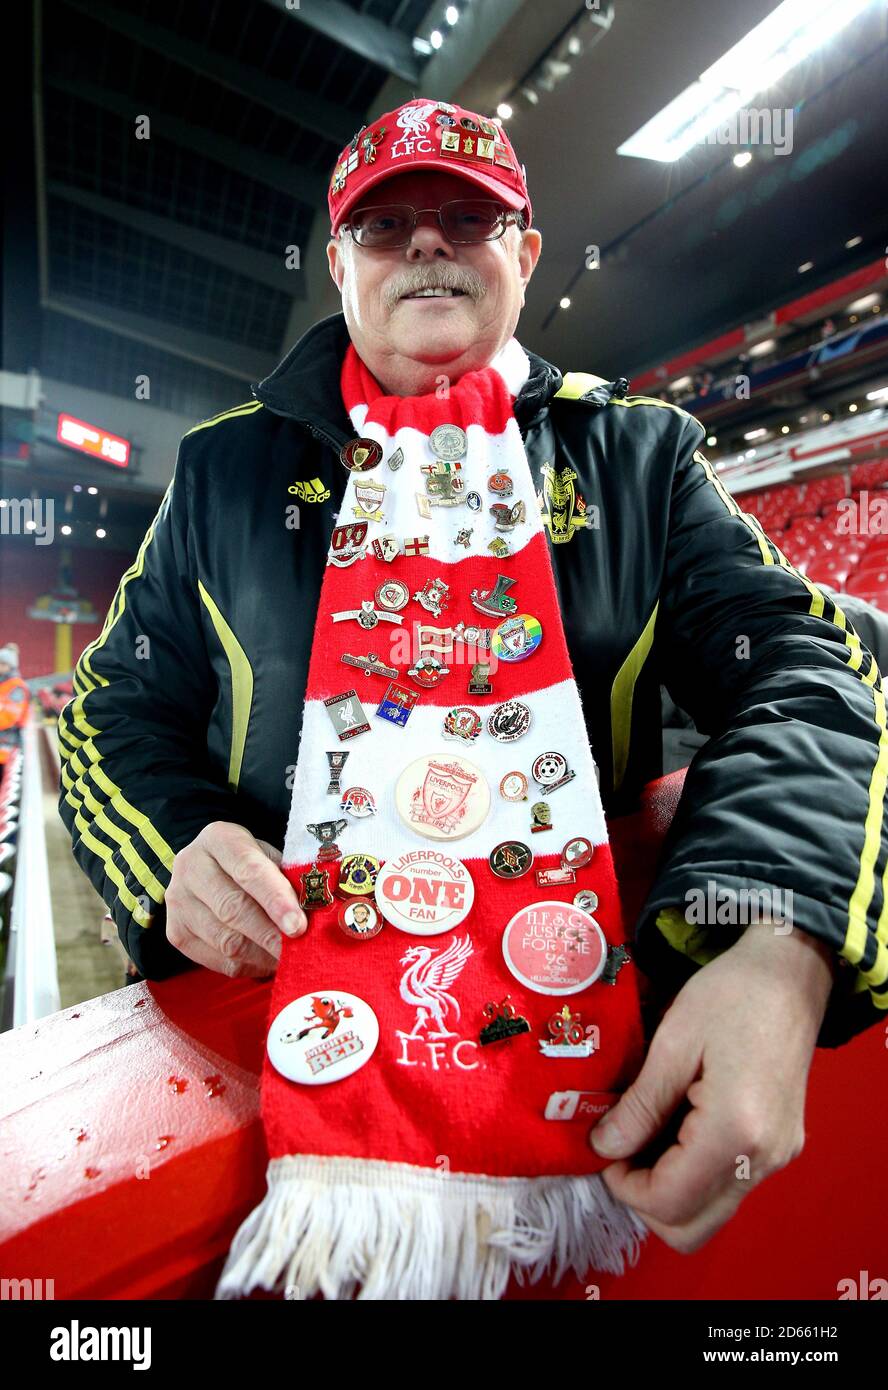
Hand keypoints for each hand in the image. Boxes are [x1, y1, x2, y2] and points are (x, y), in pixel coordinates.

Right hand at [165, 821, 306, 977]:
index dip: (276, 900)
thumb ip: (289, 879)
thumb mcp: (270, 856)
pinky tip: (267, 962)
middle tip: (300, 953)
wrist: (209, 868)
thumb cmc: (251, 863)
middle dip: (271, 935)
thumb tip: (317, 914)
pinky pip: (217, 960)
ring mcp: (178, 902)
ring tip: (289, 961)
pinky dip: (248, 966)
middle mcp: (191, 867)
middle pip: (233, 909)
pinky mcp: (177, 933)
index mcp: (219, 839)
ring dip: (262, 955)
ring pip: (224, 940)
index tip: (298, 926)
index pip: (249, 871)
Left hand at [588, 921, 836, 1251]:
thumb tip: (604, 1148)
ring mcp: (777, 1155)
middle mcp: (762, 1157)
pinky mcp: (780, 1145)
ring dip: (669, 1189)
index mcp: (735, 1130)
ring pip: (711, 1212)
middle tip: (621, 1152)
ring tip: (644, 1134)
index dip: (625, 1187)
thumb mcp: (673, 1043)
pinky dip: (694, 1174)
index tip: (604, 1149)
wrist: (790, 973)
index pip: (670, 1201)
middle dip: (646, 1200)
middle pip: (692, 1228)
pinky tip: (674, 1128)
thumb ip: (640, 1105)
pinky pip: (729, 1185)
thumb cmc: (732, 994)